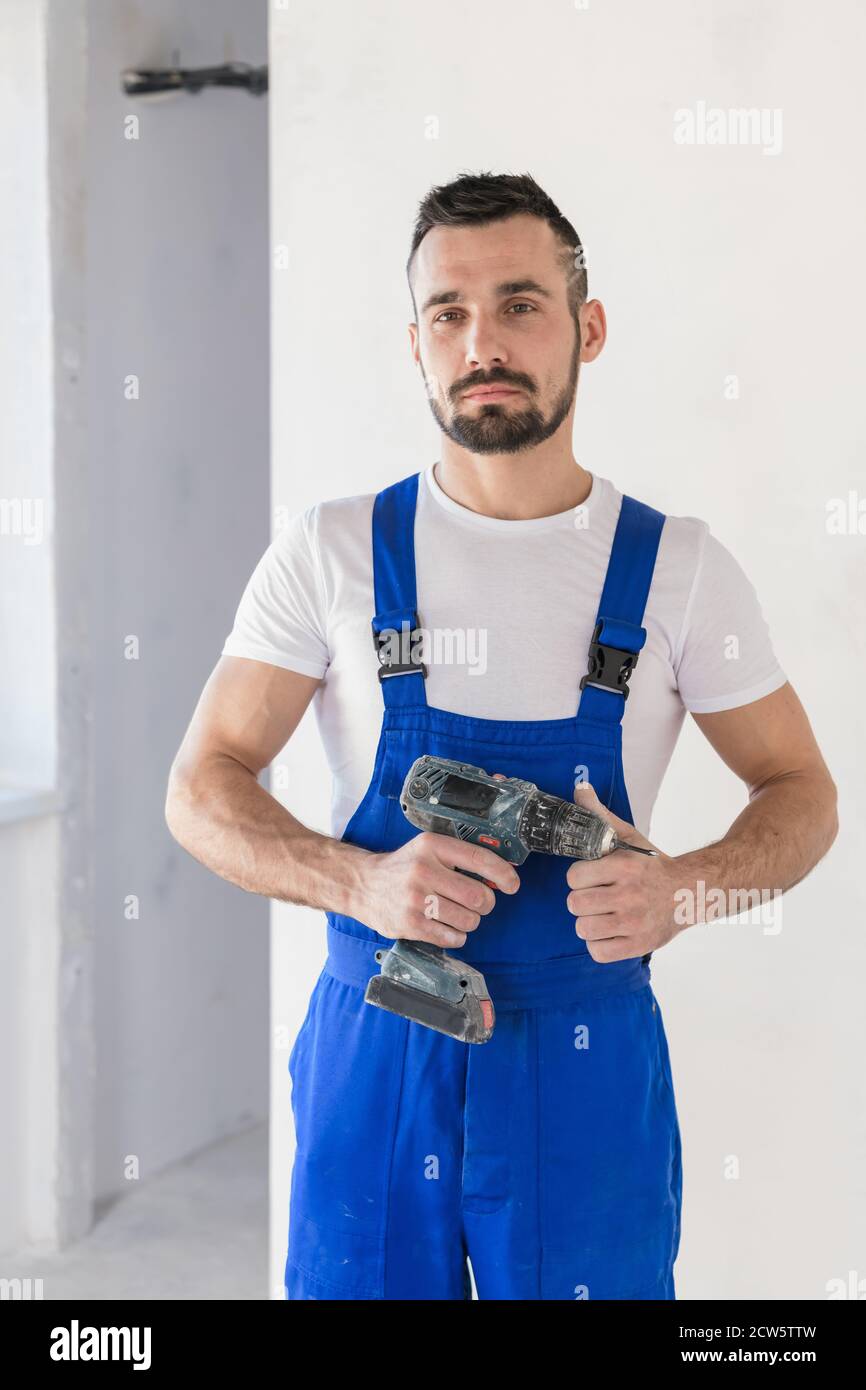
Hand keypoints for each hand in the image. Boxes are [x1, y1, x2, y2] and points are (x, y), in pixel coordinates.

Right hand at [361, 831, 519, 948]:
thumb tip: (498, 877)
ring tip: (456, 915)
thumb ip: (459, 858)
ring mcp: (415, 899)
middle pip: (478, 896)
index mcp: (432, 846)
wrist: (363, 885)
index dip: (503, 874)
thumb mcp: (427, 850)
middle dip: (485, 904)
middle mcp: (423, 870)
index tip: (512, 885)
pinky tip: (445, 927)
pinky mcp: (410, 924)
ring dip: (469, 922)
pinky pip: (451, 938)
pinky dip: (456, 936)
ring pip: (468, 920)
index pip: (479, 859)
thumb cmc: (403, 868)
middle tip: (478, 904)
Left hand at [566, 783, 680, 961]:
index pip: (574, 877)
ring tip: (604, 915)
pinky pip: (598, 952)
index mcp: (625, 867)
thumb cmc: (652, 865)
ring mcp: (634, 923)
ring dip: (590, 923)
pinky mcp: (638, 946)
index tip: (591, 877)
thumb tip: (579, 787)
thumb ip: (599, 814)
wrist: (690, 893)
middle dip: (582, 900)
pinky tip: (610, 932)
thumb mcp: (628, 837)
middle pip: (575, 905)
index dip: (579, 878)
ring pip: (583, 929)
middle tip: (597, 897)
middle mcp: (629, 896)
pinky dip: (599, 944)